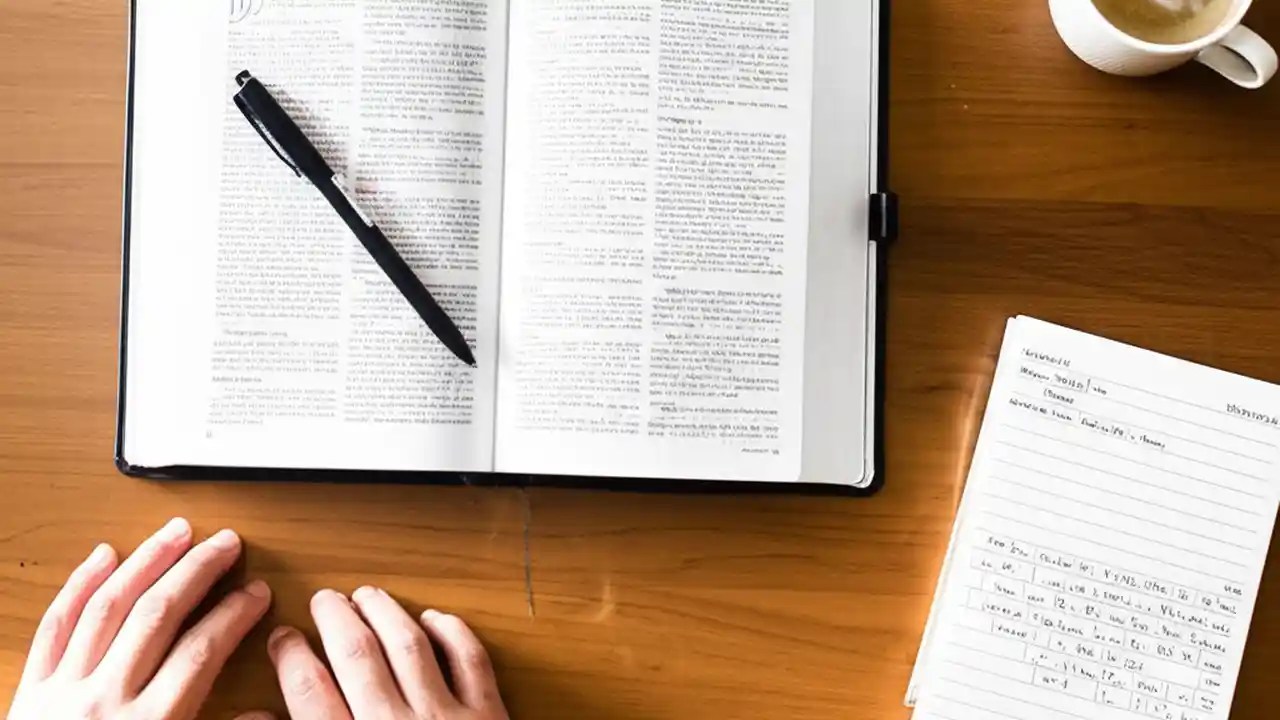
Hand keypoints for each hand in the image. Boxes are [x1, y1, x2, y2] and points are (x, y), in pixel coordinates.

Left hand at [7, 518, 271, 719]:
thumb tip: (264, 717)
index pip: (201, 652)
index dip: (233, 615)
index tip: (256, 593)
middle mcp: (106, 701)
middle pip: (158, 615)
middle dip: (196, 571)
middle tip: (225, 544)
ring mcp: (63, 692)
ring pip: (108, 607)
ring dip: (145, 562)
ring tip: (175, 533)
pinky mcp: (30, 692)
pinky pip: (56, 626)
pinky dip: (79, 586)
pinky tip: (102, 557)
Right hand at [267, 588, 507, 719]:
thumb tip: (253, 719)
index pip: (310, 690)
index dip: (291, 656)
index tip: (285, 637)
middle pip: (358, 655)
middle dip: (336, 619)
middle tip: (325, 599)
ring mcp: (445, 718)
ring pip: (410, 646)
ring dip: (386, 614)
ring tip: (368, 595)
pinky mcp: (489, 718)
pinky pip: (470, 661)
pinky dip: (452, 633)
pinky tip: (434, 619)